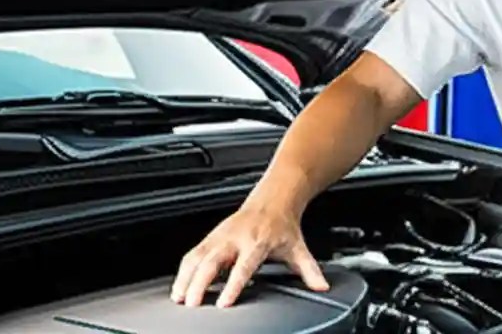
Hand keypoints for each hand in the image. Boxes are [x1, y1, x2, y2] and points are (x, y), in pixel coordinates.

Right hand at [170, 204, 329, 307]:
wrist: (274, 198)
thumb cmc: (283, 225)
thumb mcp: (298, 247)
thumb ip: (309, 270)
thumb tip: (322, 286)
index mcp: (258, 242)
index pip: (244, 266)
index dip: (233, 284)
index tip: (224, 302)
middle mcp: (236, 238)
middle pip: (212, 261)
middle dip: (200, 282)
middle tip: (193, 303)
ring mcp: (221, 235)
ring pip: (197, 256)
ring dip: (186, 277)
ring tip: (179, 298)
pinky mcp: (211, 236)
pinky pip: (193, 253)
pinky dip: (183, 270)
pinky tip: (179, 286)